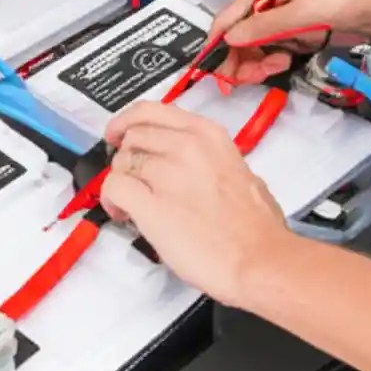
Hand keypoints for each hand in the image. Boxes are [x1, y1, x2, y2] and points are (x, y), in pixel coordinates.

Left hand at [99, 101, 295, 308]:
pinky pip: (114, 188)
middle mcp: (185, 146)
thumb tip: (197, 170)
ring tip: (130, 204)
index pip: (151, 111)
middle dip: (127, 158)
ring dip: (121, 181)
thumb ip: (212, 160)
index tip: (120, 134)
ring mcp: (166, 173)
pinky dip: (111, 200)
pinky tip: (122, 214)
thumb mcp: (242, 171)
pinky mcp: (150, 205)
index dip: (127, 122)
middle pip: (132, 137)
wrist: (259, 259)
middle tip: (133, 180)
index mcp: (207, 134)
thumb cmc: (257, 226)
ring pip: (121, 162)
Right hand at [210, 0, 367, 88]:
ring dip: (257, 66)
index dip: (216, 47)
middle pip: (235, 42)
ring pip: (250, 53)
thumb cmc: (334, 6)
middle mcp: (262, 11)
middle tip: (246, 80)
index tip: (215, 72)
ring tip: (277, 67)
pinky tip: (284, 64)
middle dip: (239, 62)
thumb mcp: (296, 15)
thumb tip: (229, 40)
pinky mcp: (287, 41)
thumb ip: (262, 27)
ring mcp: (275, 27)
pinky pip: (267, 58)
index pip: (226, 22)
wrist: (368, 12)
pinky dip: (271, 66)